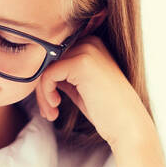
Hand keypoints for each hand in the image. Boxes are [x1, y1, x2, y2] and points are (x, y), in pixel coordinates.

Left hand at [33, 35, 153, 148]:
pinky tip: (56, 106)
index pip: (55, 55)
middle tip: (48, 109)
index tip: (50, 102)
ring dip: (43, 93)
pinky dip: (46, 93)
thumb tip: (38, 70)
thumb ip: (63, 74)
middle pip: (48, 59)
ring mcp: (87, 50)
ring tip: (51, 112)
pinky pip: (48, 74)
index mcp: (92, 44)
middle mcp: (90, 41)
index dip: (46, 79)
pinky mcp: (81, 62)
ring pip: (46, 67)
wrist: (127, 125)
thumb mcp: (80, 86)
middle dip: (42, 87)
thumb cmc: (105, 110)